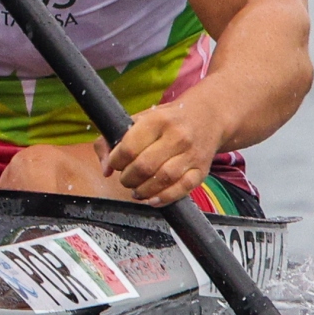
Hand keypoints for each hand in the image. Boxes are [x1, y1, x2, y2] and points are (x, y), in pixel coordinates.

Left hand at [93, 97, 227, 207]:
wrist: (208, 116)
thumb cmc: (168, 119)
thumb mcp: (140, 119)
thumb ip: (113, 140)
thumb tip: (105, 170)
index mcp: (158, 119)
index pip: (129, 148)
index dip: (116, 161)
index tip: (115, 163)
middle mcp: (177, 136)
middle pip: (144, 167)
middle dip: (128, 178)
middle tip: (126, 179)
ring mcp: (191, 154)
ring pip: (163, 179)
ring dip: (143, 191)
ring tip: (136, 190)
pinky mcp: (202, 170)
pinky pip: (182, 189)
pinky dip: (164, 198)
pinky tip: (152, 199)